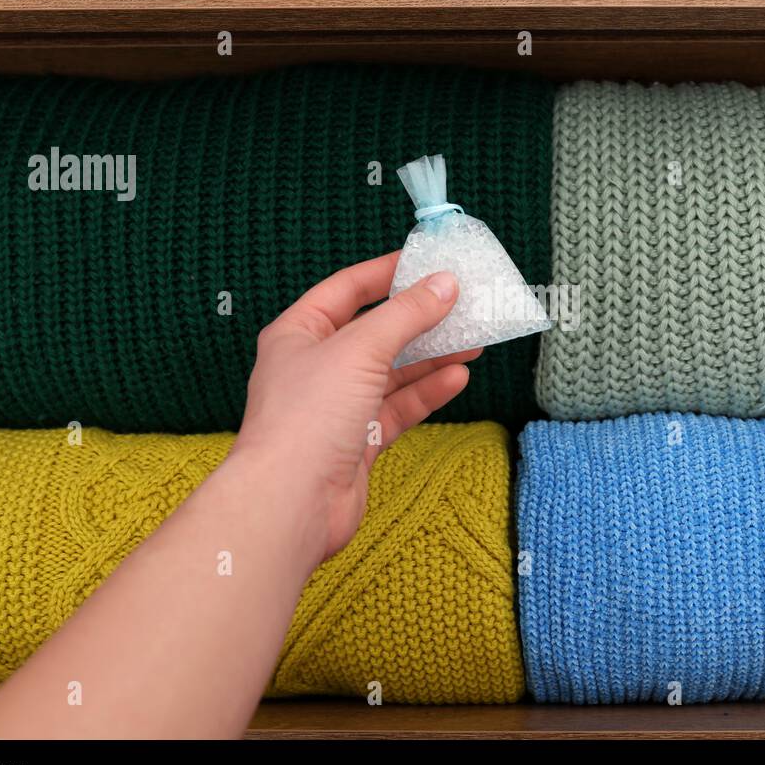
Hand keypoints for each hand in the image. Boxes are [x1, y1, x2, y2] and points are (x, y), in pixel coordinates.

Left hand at [227, 251, 478, 570]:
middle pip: (374, 332)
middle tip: (461, 305)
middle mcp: (315, 366)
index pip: (347, 289)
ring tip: (472, 341)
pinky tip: (457, 378)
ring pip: (391, 372)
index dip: (387, 273)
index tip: (428, 263)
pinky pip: (397, 408)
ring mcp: (336, 406)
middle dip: (419, 319)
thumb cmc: (307, 417)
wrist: (291, 502)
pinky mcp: (357, 441)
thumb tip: (445, 284)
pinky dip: (427, 393)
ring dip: (431, 357)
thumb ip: (407, 315)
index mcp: (299, 333)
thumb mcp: (361, 349)